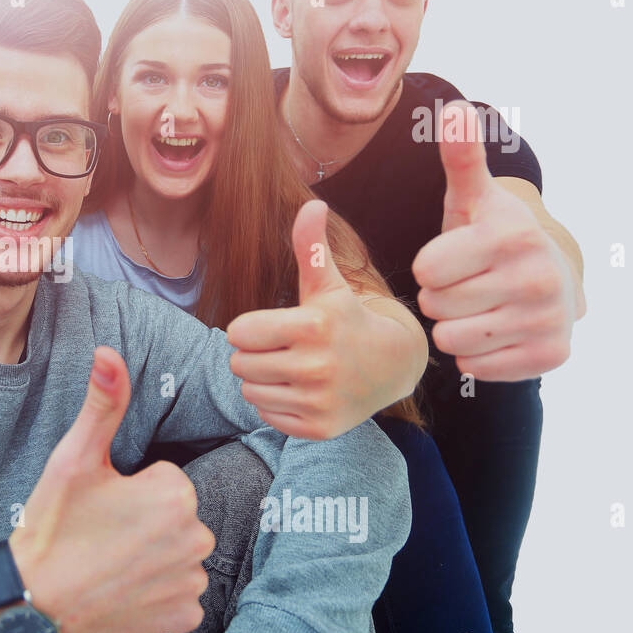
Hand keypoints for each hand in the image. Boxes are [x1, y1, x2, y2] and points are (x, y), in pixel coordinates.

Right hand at [4, 347, 215, 632]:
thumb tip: (109, 353)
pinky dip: (156, 595)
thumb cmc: (51, 529)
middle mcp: (196, 538)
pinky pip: (178, 594)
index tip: (99, 509)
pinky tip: (122, 592)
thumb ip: (103, 403)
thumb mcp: (74, 459)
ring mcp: (191, 581)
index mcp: (175, 493)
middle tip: (100, 537)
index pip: (163, 480)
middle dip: (145, 524)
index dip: (129, 492)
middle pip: (175, 517)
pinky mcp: (184, 617)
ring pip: (178, 554)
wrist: (32, 605)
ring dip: (152, 558)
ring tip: (107, 564)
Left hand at [226, 199, 389, 438]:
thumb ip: (312, 248)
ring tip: (290, 368)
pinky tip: (301, 390)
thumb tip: (311, 203)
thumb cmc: (347, 319)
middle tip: (282, 348)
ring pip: (249, 390)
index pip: (239, 332)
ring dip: (262, 379)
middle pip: (239, 363)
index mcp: (314, 326)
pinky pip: (266, 414)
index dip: (250, 327)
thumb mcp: (329, 284)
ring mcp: (318, 401)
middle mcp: (317, 366)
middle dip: (253, 353)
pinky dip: (276, 403)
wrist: (393, 366)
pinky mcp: (318, 428)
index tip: (275, 326)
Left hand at [413, 101, 577, 379]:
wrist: (550, 278)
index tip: (453, 258)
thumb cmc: (492, 237)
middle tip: (466, 284)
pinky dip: (477, 355)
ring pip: (451, 340)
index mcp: (512, 235)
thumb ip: (460, 158)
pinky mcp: (551, 356)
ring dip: (455, 328)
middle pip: (436, 306)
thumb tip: (453, 110)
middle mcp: (538, 277)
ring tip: (477, 307)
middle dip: (442, 297)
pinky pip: (475, 367)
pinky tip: (494, 331)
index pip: (426, 270)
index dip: (430, 267)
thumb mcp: (472, 198)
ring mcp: (548, 319)